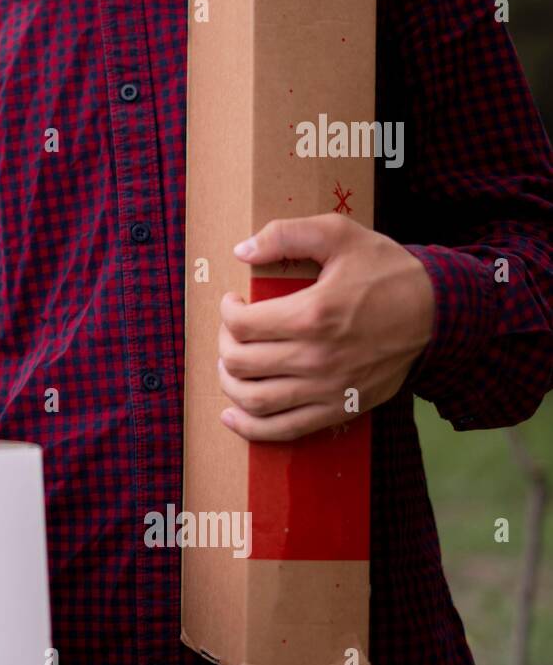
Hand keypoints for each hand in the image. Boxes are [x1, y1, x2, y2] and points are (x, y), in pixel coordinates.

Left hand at [217, 213, 434, 441]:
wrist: (439, 313)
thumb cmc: (386, 271)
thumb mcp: (340, 234)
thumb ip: (286, 234)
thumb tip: (241, 251)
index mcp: (312, 314)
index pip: (241, 324)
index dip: (226, 310)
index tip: (234, 301)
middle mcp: (316, 358)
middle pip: (240, 362)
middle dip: (224, 342)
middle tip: (233, 329)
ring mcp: (328, 389)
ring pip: (254, 400)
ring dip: (229, 382)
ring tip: (230, 365)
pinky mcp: (339, 409)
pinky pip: (283, 429)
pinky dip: (250, 427)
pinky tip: (232, 414)